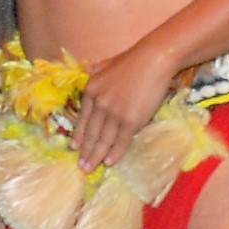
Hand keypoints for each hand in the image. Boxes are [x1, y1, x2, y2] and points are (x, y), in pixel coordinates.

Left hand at [66, 41, 178, 163]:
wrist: (154, 59)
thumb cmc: (134, 59)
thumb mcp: (108, 62)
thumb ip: (96, 69)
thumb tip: (86, 69)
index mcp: (91, 90)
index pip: (82, 119)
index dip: (78, 135)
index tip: (74, 147)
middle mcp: (99, 104)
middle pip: (90, 132)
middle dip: (85, 151)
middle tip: (81, 166)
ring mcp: (114, 113)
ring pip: (103, 140)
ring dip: (96, 156)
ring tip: (90, 169)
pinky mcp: (130, 120)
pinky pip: (121, 141)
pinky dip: (114, 153)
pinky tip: (109, 163)